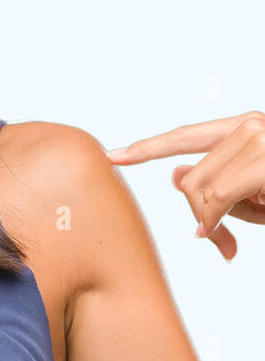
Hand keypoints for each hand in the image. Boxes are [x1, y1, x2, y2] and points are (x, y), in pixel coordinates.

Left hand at [107, 111, 264, 261]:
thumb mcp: (254, 193)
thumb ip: (216, 183)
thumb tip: (174, 174)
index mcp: (244, 127)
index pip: (185, 137)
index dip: (147, 149)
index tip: (111, 156)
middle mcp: (249, 125)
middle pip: (189, 177)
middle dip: (199, 211)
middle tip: (218, 235)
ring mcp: (258, 139)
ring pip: (200, 190)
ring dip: (216, 217)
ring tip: (258, 213)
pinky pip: (218, 199)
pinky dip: (219, 221)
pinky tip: (244, 225)